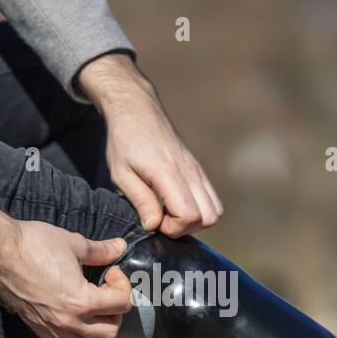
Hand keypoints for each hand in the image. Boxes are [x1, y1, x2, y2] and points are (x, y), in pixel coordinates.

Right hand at [0, 184, 133, 337]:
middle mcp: (68, 321)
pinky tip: (69, 312)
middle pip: (109, 332)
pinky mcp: (36, 326)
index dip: (122, 285)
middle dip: (115, 312)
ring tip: (91, 306)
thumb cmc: (33, 245)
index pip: (121, 304)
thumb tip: (119, 248)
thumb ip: (101, 251)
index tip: (112, 271)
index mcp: (82, 301)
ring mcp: (50, 326)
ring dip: (95, 327)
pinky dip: (71, 332)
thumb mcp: (74, 243)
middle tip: (107, 291)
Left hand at [78, 53, 222, 236]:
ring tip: (170, 213)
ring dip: (195, 221)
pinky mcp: (198, 170)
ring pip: (215, 211)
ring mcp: (197, 170)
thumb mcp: (121, 173)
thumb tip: (154, 226)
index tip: (154, 221)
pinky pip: (213, 200)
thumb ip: (140, 200)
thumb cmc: (124, 140)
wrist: (137, 109)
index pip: (189, 215)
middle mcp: (190, 172)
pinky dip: (200, 210)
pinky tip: (176, 204)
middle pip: (209, 217)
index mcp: (168, 172)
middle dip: (186, 228)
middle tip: (162, 220)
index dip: (173, 228)